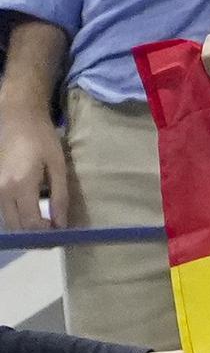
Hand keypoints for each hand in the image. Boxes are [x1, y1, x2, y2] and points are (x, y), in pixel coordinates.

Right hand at [0, 101, 72, 234]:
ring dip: (25, 226)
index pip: (30, 223)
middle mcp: (2, 190)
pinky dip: (17, 215)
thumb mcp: (58, 166)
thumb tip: (61, 223)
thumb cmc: (42, 139)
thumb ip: (60, 196)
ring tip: (45, 223)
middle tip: (54, 232)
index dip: (45, 234)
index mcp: (20, 186)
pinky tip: (32, 211)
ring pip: (8, 220)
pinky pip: (3, 209)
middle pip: (16, 226)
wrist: (17, 118)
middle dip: (35, 234)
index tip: (60, 232)